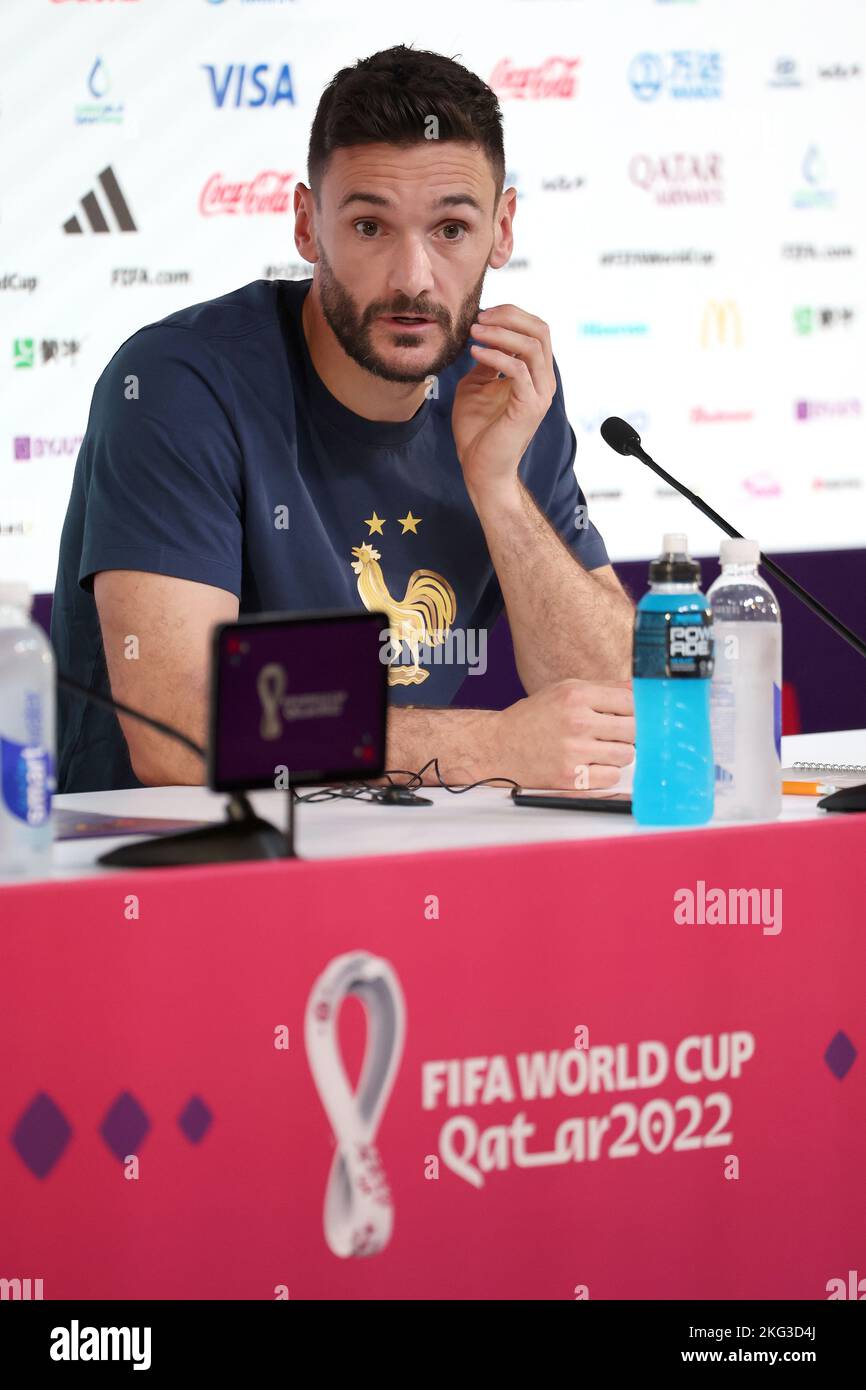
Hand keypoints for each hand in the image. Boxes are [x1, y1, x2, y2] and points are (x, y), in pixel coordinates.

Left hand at [452, 304, 555, 499]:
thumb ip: (486, 361)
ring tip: (474, 332)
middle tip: (479, 318)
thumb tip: (483, 335)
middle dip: (509, 316)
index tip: (481, 315)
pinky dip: (495, 355)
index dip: (510, 315)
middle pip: (540, 330)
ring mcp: (540, 394)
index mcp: (535, 373)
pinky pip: (517, 370)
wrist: (480, 468)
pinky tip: (475, 352)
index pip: (535, 330)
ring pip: (532, 346)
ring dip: (501, 333)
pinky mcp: (529, 407)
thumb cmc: (478, 430)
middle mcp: (543, 381)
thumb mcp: (476, 384)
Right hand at [490, 678, 634, 790]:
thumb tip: (640, 689)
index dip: (636, 710)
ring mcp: (574, 752)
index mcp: (576, 696)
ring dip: (617, 754)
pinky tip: (589, 765)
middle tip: (613, 734)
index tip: (631, 716)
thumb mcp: (564, 690)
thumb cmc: (533, 718)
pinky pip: (611, 777)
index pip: (631, 701)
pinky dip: (605, 773)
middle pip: (633, 729)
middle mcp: (577, 722)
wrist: (499, 746)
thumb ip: (603, 689)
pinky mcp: (571, 778)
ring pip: (626, 755)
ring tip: (598, 750)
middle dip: (628, 733)